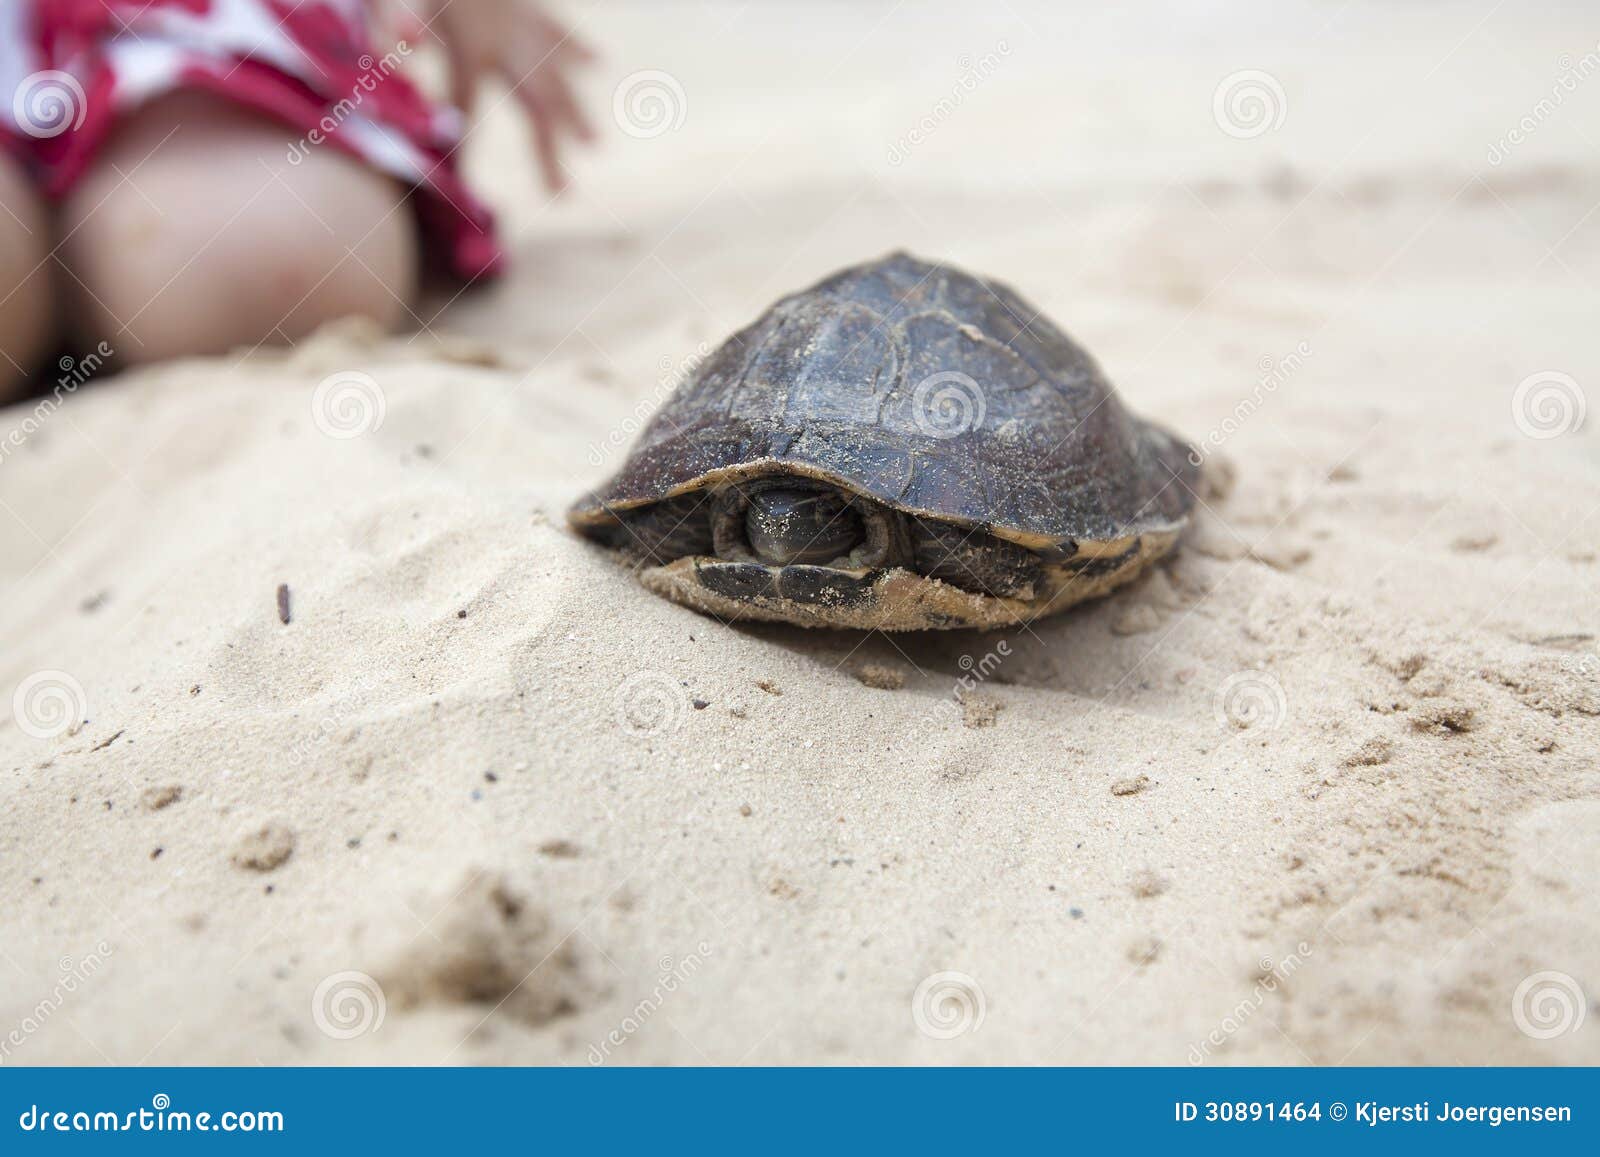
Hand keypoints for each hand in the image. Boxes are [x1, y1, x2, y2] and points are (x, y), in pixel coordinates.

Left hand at [401, 0, 596, 192]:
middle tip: (563, 196)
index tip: (461, 183)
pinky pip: (556, 28)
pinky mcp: (525, 2)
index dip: (463, 147)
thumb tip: (396, 56)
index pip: (467, 107)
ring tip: (593, 144)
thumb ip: (392, 19)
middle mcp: (509, 38)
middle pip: (535, 107)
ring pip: (558, 74)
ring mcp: (522, 18)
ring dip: (575, 110)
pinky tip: (597, 61)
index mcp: (473, 42)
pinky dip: (576, 47)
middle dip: (547, 153)